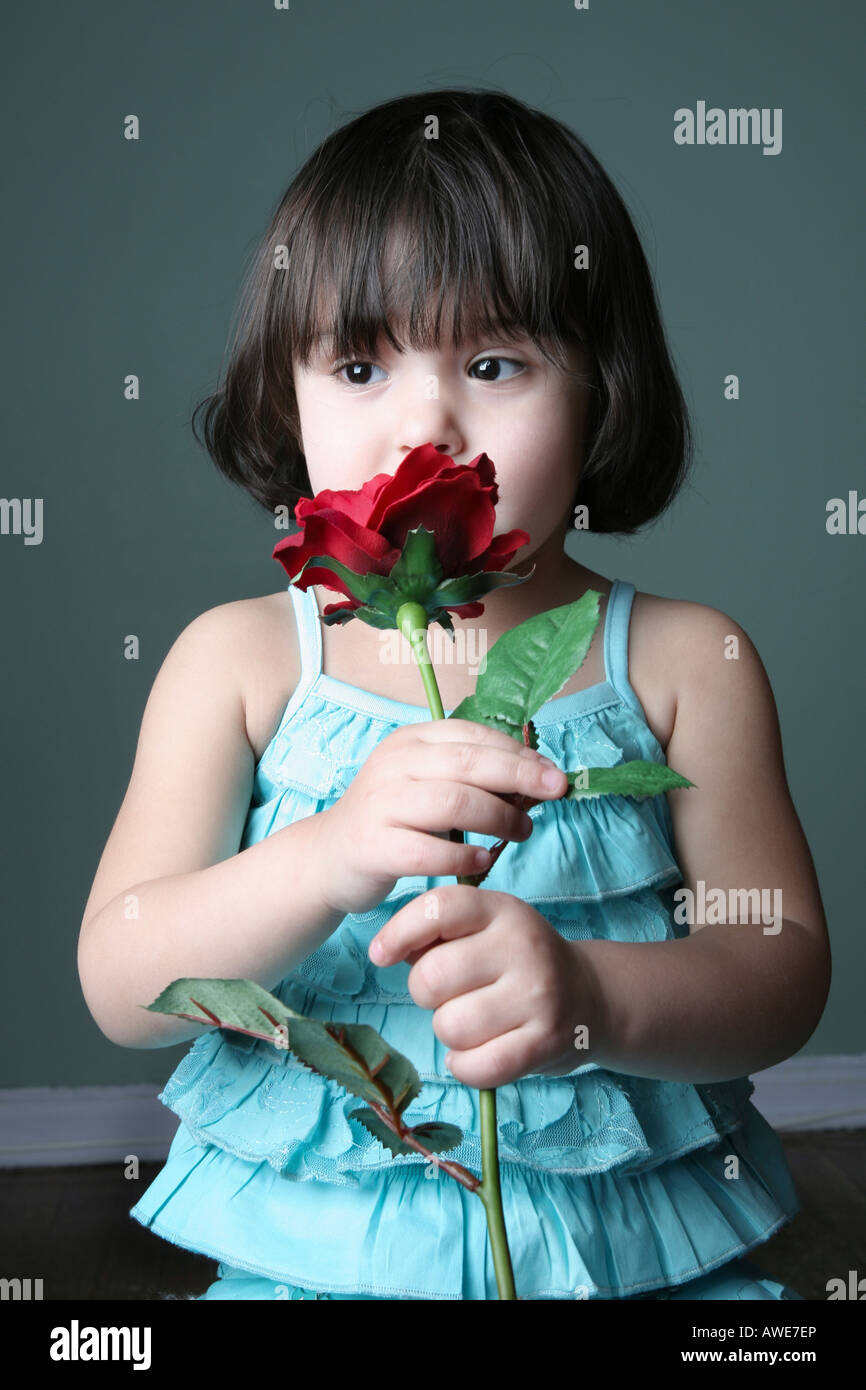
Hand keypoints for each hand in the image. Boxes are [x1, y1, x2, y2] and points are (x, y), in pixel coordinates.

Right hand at [319, 720, 567, 916]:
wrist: (330, 856)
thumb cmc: (392, 819)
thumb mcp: (425, 783)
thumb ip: (470, 776)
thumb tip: (535, 777)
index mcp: (410, 741)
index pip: (472, 735)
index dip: (518, 752)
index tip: (553, 772)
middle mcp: (393, 765)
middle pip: (468, 763)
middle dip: (520, 776)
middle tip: (555, 793)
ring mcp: (381, 804)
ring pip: (452, 802)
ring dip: (499, 817)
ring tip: (522, 831)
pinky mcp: (374, 845)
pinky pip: (427, 850)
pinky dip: (464, 855)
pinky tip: (485, 859)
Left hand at [368, 885, 607, 1087]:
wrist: (591, 997)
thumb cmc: (518, 962)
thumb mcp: (487, 928)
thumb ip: (440, 933)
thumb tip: (389, 949)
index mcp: (502, 910)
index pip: (440, 908)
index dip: (400, 931)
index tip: (381, 954)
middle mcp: (523, 946)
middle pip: (432, 977)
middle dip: (425, 994)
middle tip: (450, 995)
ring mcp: (538, 995)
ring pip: (449, 1026)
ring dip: (449, 1032)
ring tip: (473, 1022)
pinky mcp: (545, 1042)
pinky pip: (476, 1066)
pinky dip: (464, 1066)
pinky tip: (475, 1054)